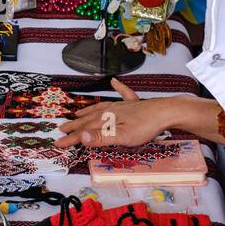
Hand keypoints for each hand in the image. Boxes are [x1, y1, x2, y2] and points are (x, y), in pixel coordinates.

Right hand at [55, 78, 176, 147]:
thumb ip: (101, 137)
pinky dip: (118, 87)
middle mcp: (111, 110)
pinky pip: (124, 93)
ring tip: (78, 114)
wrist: (167, 112)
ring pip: (101, 108)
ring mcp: (123, 106)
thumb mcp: (122, 137)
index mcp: (107, 119)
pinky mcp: (135, 103)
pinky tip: (114, 82)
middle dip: (75, 125)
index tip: (58, 143)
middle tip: (62, 129)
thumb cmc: (145, 127)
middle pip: (89, 119)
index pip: (85, 131)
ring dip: (88, 111)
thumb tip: (81, 136)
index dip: (71, 138)